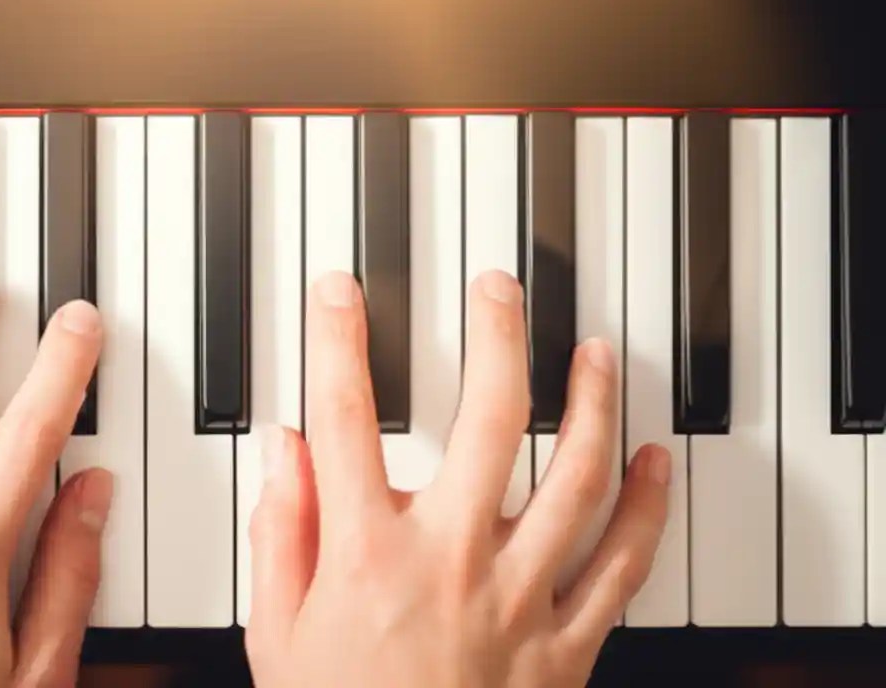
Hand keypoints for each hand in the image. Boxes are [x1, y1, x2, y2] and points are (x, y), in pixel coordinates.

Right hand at [246, 270, 670, 687]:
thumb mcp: (276, 634)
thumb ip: (280, 534)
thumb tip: (285, 451)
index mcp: (367, 557)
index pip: (347, 419)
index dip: (339, 341)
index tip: (340, 292)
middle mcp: (451, 562)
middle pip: (488, 421)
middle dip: (496, 336)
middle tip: (498, 288)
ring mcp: (519, 599)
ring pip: (575, 480)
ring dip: (592, 405)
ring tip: (594, 354)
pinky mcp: (568, 643)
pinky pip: (624, 566)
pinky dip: (649, 509)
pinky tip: (654, 461)